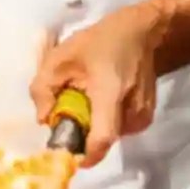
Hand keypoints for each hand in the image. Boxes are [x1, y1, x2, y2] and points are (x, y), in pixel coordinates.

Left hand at [30, 0, 171, 167]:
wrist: (139, 32)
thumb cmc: (98, 41)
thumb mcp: (60, 57)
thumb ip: (43, 89)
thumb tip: (43, 120)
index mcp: (110, 94)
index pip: (102, 139)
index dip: (83, 154)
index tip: (64, 156)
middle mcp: (132, 111)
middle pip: (101, 139)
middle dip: (80, 133)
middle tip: (68, 109)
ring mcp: (143, 116)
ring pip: (108, 135)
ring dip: (92, 125)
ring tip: (86, 98)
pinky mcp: (146, 117)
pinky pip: (117, 129)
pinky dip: (104, 120)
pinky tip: (100, 99)